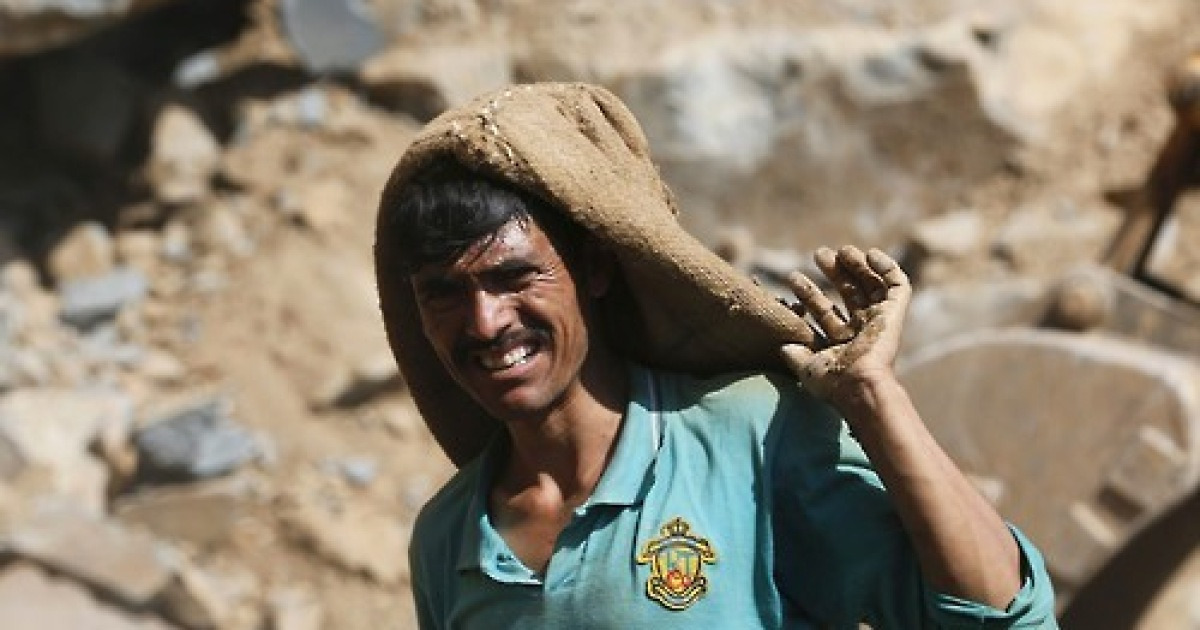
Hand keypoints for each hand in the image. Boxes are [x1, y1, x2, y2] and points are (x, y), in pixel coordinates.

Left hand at [779, 246, 910, 403]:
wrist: (860, 385)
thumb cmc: (832, 382)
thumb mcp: (805, 368)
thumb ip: (793, 354)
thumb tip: (782, 345)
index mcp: (842, 343)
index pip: (825, 312)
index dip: (810, 295)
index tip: (792, 277)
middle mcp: (862, 331)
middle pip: (848, 294)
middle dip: (834, 273)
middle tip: (818, 254)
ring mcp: (880, 321)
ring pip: (871, 286)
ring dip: (857, 266)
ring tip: (841, 250)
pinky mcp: (896, 313)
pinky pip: (898, 285)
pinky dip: (887, 267)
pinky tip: (870, 254)